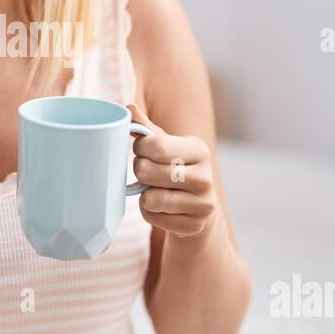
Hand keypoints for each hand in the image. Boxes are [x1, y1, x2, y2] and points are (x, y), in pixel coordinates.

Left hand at [127, 104, 216, 239]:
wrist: (198, 206)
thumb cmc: (175, 167)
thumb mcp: (165, 145)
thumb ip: (146, 128)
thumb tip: (128, 107)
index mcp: (199, 150)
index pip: (156, 145)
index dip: (140, 148)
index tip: (141, 150)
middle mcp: (206, 177)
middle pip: (148, 172)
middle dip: (139, 171)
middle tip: (145, 171)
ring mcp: (203, 204)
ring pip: (150, 199)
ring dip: (143, 195)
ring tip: (153, 189)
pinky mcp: (195, 226)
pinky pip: (153, 218)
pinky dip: (149, 213)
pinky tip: (160, 208)